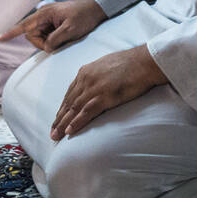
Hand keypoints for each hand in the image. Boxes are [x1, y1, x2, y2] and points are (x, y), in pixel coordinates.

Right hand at [0, 0, 106, 51]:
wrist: (96, 9)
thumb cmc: (84, 16)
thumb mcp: (70, 30)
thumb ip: (55, 39)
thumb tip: (46, 47)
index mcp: (44, 14)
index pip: (24, 25)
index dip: (11, 33)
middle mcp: (43, 16)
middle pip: (32, 35)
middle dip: (42, 43)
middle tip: (57, 44)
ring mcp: (48, 20)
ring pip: (39, 37)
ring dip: (49, 42)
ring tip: (64, 38)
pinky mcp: (53, 24)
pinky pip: (47, 36)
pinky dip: (53, 40)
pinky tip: (63, 38)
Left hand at [49, 45, 167, 138]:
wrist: (144, 61)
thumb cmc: (131, 63)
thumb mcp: (107, 65)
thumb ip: (97, 75)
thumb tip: (95, 82)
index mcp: (86, 71)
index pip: (70, 93)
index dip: (63, 108)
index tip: (58, 118)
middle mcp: (86, 79)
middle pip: (69, 103)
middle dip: (59, 119)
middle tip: (52, 132)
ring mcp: (94, 88)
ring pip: (74, 109)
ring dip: (64, 124)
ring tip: (56, 136)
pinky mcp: (104, 96)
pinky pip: (86, 112)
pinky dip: (77, 123)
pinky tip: (70, 132)